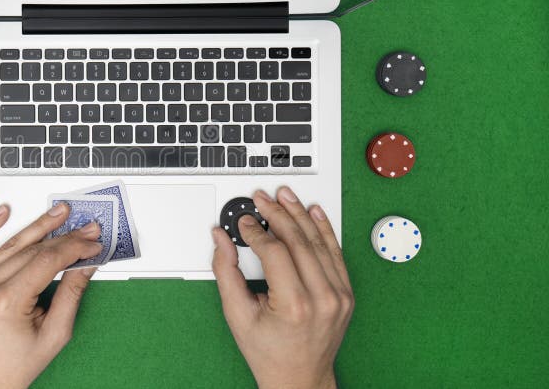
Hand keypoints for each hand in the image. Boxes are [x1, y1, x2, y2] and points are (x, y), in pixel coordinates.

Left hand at [0, 203, 101, 388]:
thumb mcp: (55, 334)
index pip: (47, 261)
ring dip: (38, 226)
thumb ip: (71, 294)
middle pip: (32, 250)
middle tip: (86, 229)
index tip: (92, 244)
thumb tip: (85, 264)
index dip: (74, 248)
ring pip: (10, 245)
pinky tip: (3, 212)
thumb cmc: (16, 363)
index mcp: (7, 302)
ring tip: (59, 212)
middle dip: (64, 238)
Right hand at [211, 188, 353, 388]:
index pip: (274, 251)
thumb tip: (221, 239)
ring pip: (319, 242)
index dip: (256, 231)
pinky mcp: (346, 293)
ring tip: (285, 196)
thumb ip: (226, 272)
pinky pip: (336, 253)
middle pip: (299, 241)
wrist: (299, 378)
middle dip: (278, 214)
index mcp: (294, 305)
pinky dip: (324, 230)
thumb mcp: (237, 315)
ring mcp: (339, 296)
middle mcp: (322, 298)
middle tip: (263, 197)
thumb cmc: (268, 352)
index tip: (244, 221)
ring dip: (301, 215)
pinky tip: (313, 213)